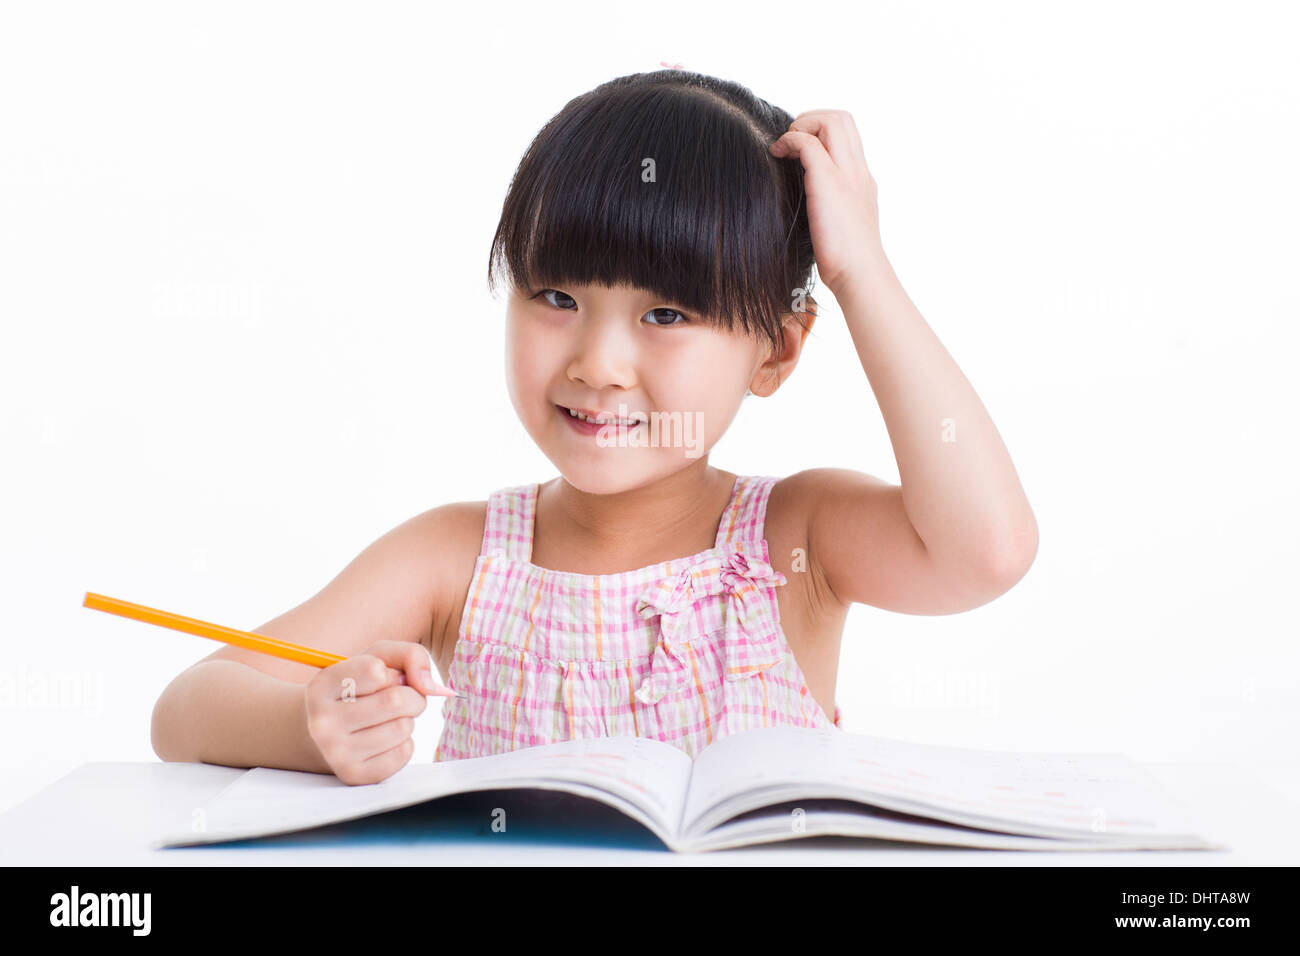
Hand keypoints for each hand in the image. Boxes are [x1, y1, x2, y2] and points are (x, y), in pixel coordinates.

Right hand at [304, 640, 442, 784]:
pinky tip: (385, 739)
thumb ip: (411, 656)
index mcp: (321, 686)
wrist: (328, 733)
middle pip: (395, 701)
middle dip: (412, 696)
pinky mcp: (355, 775)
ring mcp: (336, 753)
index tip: (383, 678)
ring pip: (403, 728)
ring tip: (388, 720)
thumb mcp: (378, 658)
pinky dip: (404, 743)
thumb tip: (431, 687)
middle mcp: (322, 722)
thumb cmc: (360, 688)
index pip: (374, 670)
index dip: (391, 672)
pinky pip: (404, 753)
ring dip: (407, 720)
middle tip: (402, 699)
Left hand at [770, 109, 883, 298]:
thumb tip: (811, 213)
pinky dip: (790, 140)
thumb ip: (832, 209)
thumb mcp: (843, 226)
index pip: (849, 134)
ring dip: (802, 125)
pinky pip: (808, 143)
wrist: (860, 275)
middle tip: (791, 139)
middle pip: (842, 118)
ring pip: (831, 121)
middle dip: (812, 119)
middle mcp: (858, 171)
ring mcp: (846, 174)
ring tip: (785, 145)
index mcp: (862, 180)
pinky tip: (776, 154)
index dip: (823, 129)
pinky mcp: (829, 182)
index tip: (802, 146)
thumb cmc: (847, 262)